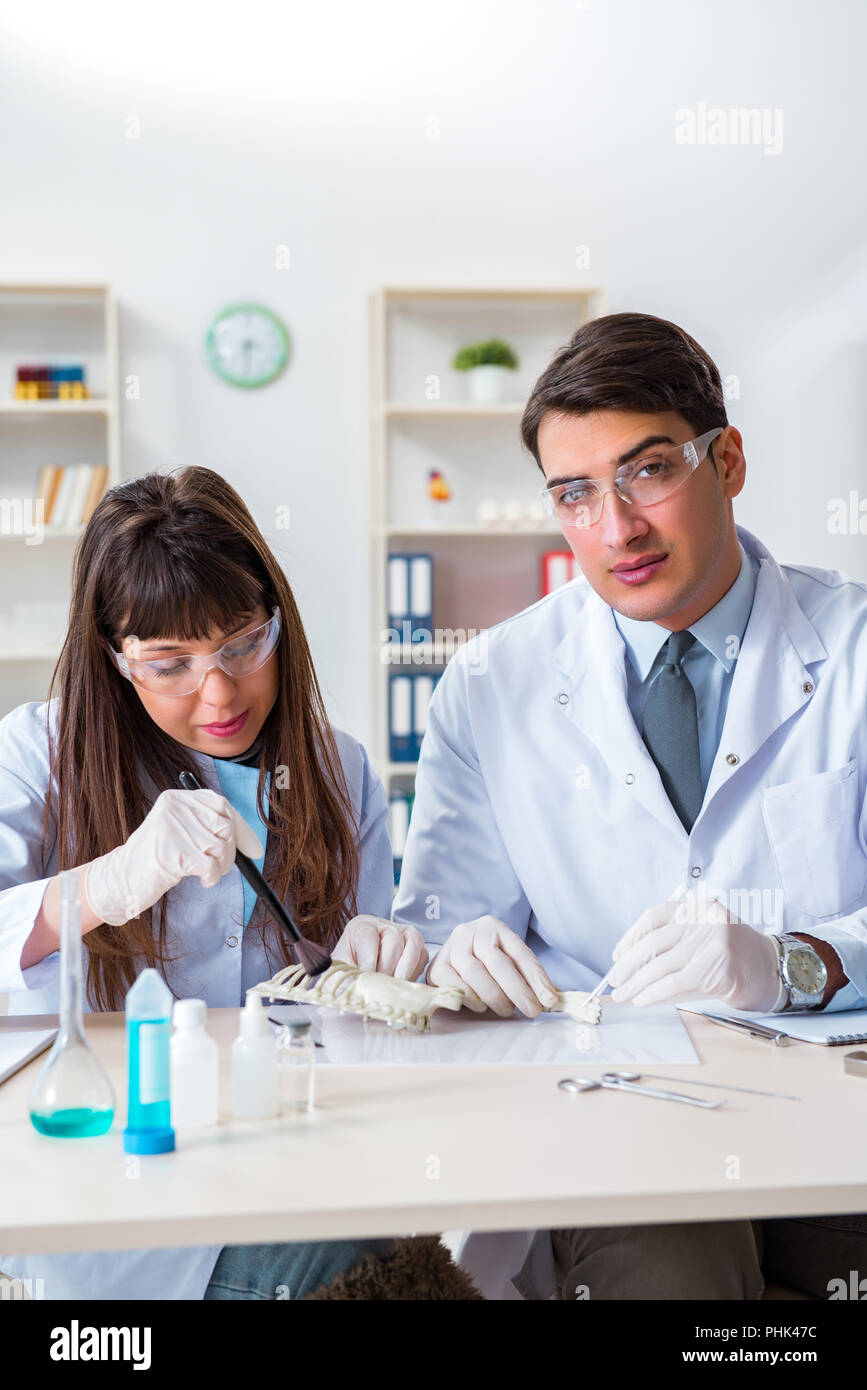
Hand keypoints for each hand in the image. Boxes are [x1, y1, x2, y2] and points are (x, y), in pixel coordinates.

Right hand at [84, 788, 263, 925]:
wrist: (120, 879)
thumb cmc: (155, 858)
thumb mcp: (180, 831)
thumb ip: (207, 826)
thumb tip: (250, 841)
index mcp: (177, 797)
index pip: (221, 805)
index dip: (241, 828)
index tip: (253, 849)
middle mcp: (174, 806)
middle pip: (224, 826)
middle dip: (231, 851)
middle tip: (221, 865)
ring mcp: (172, 827)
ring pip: (220, 847)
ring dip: (220, 866)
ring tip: (205, 872)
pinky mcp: (172, 852)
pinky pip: (211, 866)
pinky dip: (212, 877)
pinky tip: (201, 880)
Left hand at [331, 915, 428, 979]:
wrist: (359, 974)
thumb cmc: (349, 971)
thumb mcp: (340, 972)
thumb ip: (344, 977)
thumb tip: (354, 989)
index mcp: (361, 926)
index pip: (367, 935)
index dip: (368, 959)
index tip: (367, 978)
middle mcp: (384, 925)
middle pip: (393, 940)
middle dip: (387, 968)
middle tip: (380, 988)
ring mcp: (404, 933)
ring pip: (413, 944)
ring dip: (405, 970)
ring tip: (394, 988)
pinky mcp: (417, 947)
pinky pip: (423, 956)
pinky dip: (414, 973)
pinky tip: (402, 985)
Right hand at [427, 915, 559, 1017]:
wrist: (455, 953)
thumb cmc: (487, 961)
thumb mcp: (510, 962)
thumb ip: (530, 978)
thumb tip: (555, 999)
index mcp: (495, 927)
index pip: (520, 953)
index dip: (537, 978)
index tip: (550, 1001)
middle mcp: (471, 931)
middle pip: (497, 962)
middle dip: (518, 991)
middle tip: (531, 1011)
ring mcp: (451, 946)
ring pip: (473, 971)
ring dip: (494, 996)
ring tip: (506, 1009)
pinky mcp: (436, 965)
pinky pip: (452, 983)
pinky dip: (470, 997)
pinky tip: (481, 1005)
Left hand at [607, 887, 779, 1010]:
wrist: (770, 970)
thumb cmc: (731, 956)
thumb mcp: (701, 938)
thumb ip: (670, 944)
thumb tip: (626, 963)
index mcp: (696, 907)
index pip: (653, 917)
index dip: (630, 937)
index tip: (617, 956)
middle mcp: (702, 919)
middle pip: (652, 942)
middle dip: (627, 965)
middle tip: (614, 980)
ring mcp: (710, 942)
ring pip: (659, 965)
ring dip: (635, 984)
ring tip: (623, 995)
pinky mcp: (714, 968)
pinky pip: (672, 982)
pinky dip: (651, 993)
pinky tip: (641, 1000)